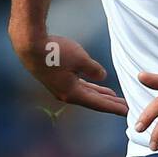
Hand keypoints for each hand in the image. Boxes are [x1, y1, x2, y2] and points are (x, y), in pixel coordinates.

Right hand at [11, 32, 127, 116]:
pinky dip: (90, 86)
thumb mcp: (80, 59)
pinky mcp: (56, 78)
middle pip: (93, 101)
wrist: (29, 44)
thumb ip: (94, 69)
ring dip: (100, 95)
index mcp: (72, 94)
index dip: (114, 107)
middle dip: (110, 103)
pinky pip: (78, 85)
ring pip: (86, 93)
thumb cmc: (54, 51)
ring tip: (113, 97)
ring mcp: (60, 87)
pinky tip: (95, 84)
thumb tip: (102, 76)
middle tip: (126, 106)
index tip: (128, 112)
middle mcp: (66, 94)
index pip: (98, 103)